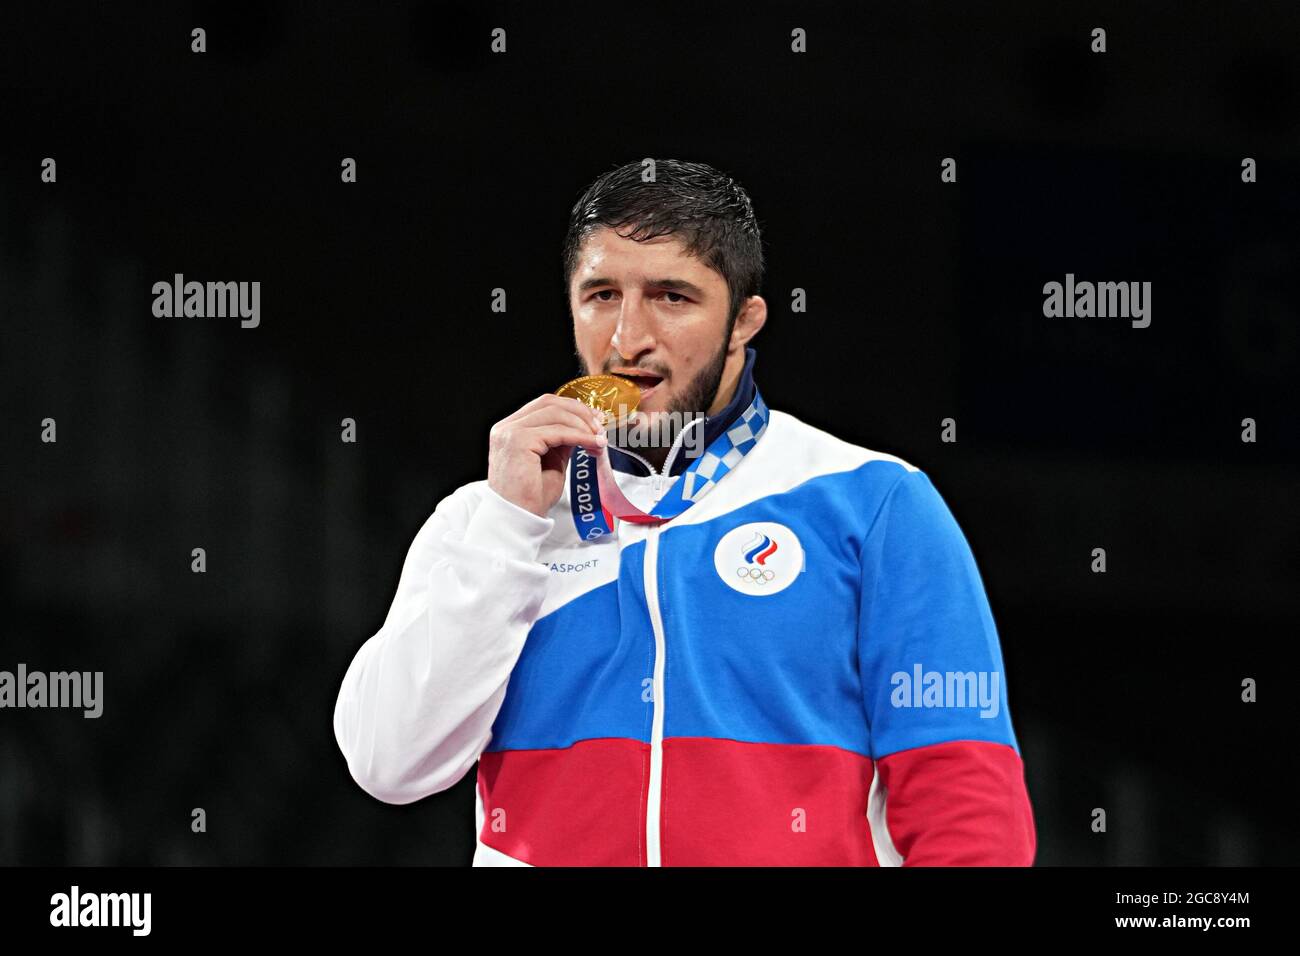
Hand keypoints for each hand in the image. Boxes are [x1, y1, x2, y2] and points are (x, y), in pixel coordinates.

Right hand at [487, 394, 607, 517]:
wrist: (517, 519)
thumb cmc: (531, 497)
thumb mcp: (552, 461)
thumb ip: (562, 440)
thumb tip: (583, 425)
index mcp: (511, 429)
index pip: (544, 405)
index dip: (573, 408)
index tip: (595, 419)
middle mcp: (506, 427)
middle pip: (549, 403)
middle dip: (580, 412)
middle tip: (600, 427)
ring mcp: (510, 432)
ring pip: (555, 414)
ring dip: (582, 425)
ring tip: (598, 440)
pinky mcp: (519, 441)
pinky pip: (557, 431)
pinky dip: (579, 436)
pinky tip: (592, 444)